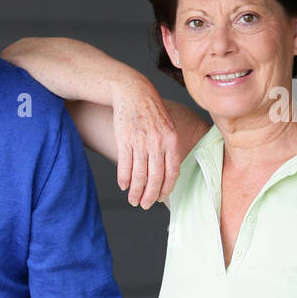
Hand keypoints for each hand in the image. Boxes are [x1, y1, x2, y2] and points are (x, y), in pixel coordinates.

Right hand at [111, 82, 182, 208]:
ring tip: (133, 199)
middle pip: (156, 177)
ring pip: (140, 174)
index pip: (172, 172)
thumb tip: (167, 172)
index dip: (166, 189)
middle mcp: (158, 142)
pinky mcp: (125, 140)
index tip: (161, 198)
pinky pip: (125, 165)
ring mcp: (141, 142)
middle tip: (145, 205)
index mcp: (172, 140)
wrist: (133, 92)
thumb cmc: (151, 111)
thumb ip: (169, 148)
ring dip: (136, 191)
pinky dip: (124, 178)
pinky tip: (124, 185)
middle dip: (150, 195)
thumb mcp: (168, 127)